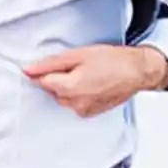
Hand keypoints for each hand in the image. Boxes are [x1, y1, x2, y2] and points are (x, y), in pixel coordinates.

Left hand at [23, 45, 167, 117]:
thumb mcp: (79, 54)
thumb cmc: (113, 60)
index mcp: (69, 88)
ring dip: (69, 87)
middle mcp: (74, 103)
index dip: (46, 71)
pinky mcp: (91, 113)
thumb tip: (29, 70)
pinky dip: (80, 94)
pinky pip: (76, 103)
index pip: (42, 82)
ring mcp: (83, 110)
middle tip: (79, 66)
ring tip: (89, 74)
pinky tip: (93, 83)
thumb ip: (51, 63)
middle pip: (53, 90)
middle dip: (59, 78)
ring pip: (64, 98)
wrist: (138, 71)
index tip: (57, 64)